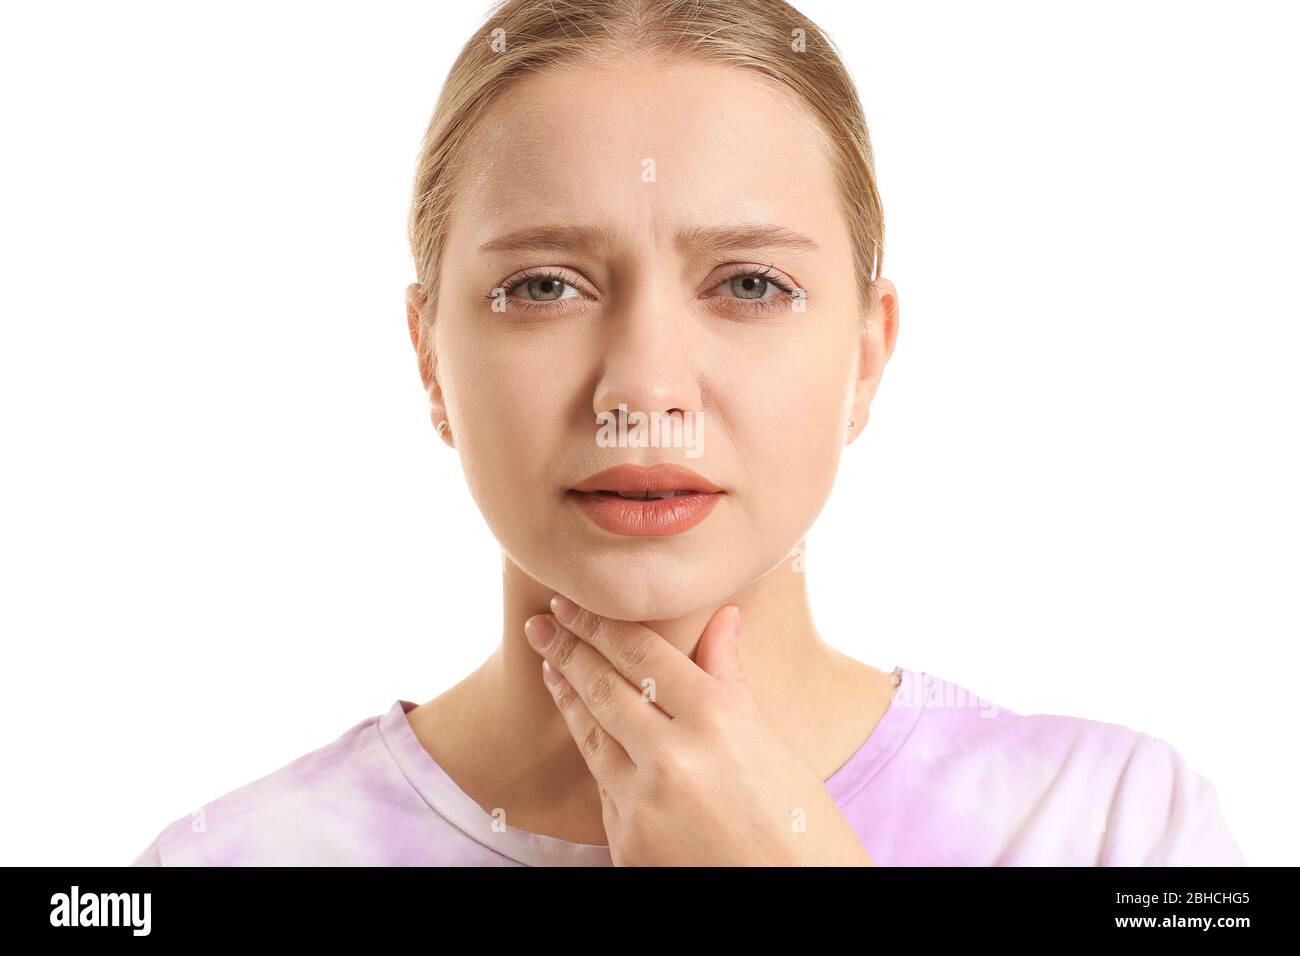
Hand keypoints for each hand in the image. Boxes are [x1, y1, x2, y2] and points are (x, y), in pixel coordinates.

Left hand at [523, 595, 874, 865]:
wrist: (795, 896)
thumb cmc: (798, 823)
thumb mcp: (770, 741)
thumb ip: (730, 677)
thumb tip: (725, 617)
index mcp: (717, 719)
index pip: (641, 654)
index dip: (598, 624)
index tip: (572, 603)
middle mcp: (674, 756)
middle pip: (603, 687)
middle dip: (567, 650)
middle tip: (541, 623)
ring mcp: (644, 803)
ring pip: (591, 735)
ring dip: (566, 697)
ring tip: (549, 666)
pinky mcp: (627, 844)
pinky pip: (604, 787)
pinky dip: (596, 754)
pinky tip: (585, 731)